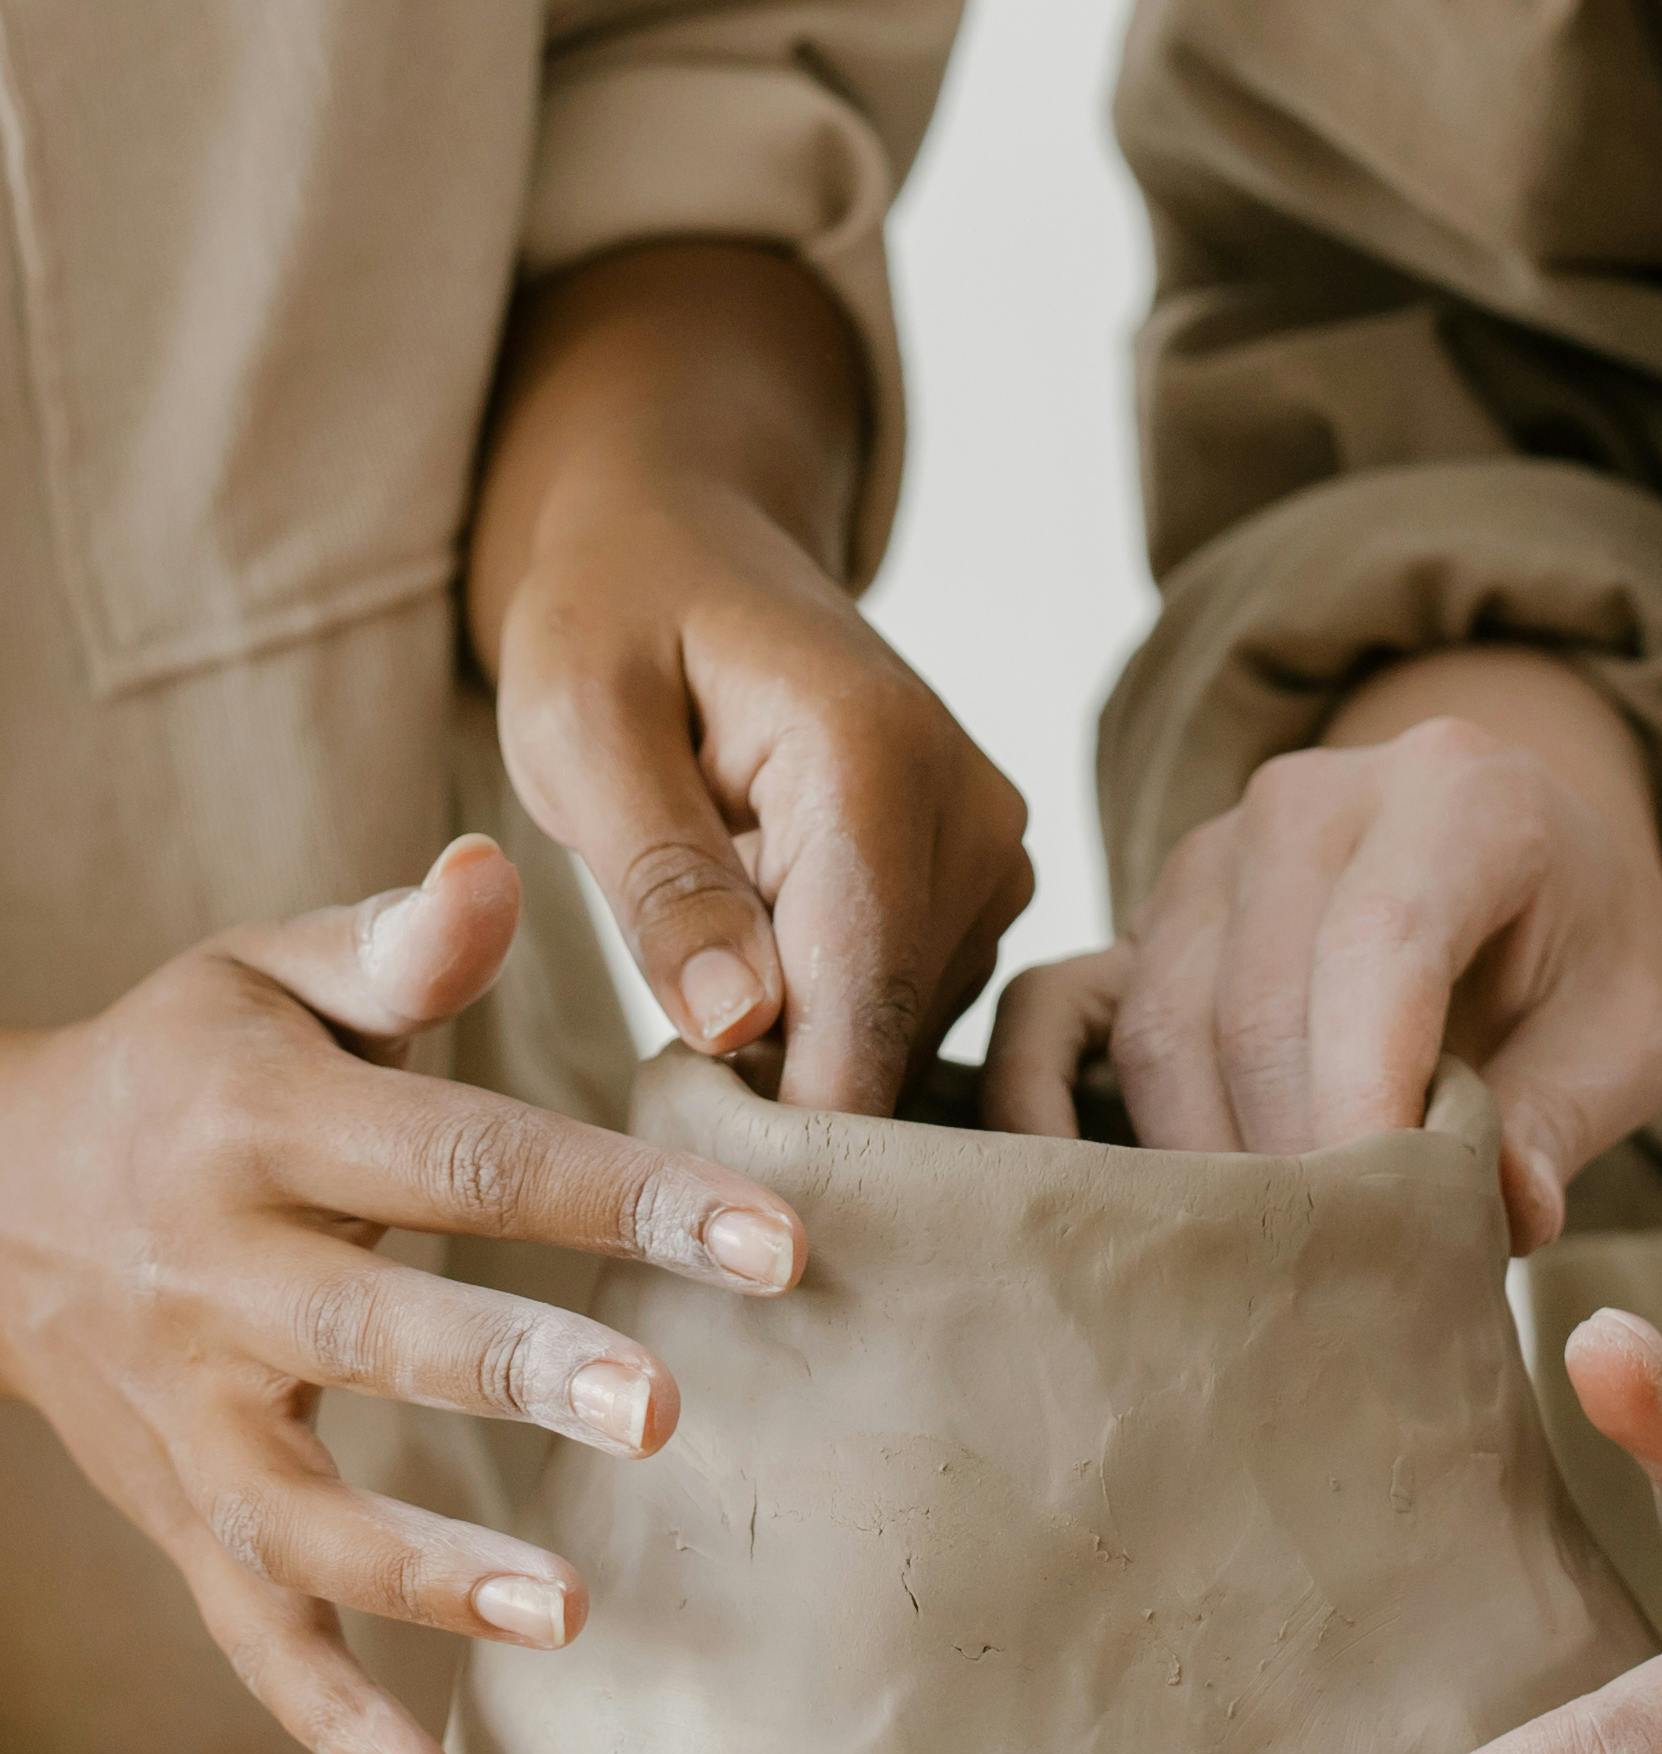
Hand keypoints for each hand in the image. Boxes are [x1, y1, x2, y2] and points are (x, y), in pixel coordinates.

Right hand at [0, 838, 808, 1753]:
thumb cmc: (193, 1064)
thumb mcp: (268, 974)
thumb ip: (397, 944)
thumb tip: (497, 869)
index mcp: (264, 1125)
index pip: (460, 1155)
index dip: (616, 1193)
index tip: (774, 1236)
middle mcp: (215, 1274)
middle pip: (374, 1328)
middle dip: (519, 1373)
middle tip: (668, 1413)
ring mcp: (183, 1416)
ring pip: (297, 1512)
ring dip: (426, 1575)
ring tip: (570, 1616)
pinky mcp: (171, 1514)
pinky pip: (243, 1631)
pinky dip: (326, 1718)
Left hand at [471, 243, 1030, 1111]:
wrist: (686, 543)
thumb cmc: (610, 621)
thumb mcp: (579, 728)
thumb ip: (657, 877)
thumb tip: (738, 1028)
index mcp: (877, 766)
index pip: (858, 1011)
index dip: (786, 1131)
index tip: (697, 1210)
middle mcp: (972, 816)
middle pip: (887, 1043)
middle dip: (778, 1108)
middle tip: (654, 1125)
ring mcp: (990, 858)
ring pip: (898, 1044)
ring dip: (795, 1067)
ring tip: (685, 1023)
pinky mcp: (978, 891)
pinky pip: (904, 1014)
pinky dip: (820, 1032)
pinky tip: (739, 995)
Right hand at [984, 649, 1661, 1247]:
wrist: (1523, 860)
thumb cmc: (1580, 948)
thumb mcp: (1631, 1022)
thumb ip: (1567, 1112)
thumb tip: (1503, 1214)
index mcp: (1456, 795)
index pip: (1379, 947)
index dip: (1367, 1099)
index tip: (1383, 1231)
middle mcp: (1309, 799)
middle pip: (1254, 1004)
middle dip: (1289, 1162)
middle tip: (1334, 1283)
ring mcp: (1209, 853)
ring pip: (1162, 1026)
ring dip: (1203, 1165)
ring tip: (1269, 1268)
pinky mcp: (1144, 913)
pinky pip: (1053, 1009)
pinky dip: (1046, 1108)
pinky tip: (1103, 1207)